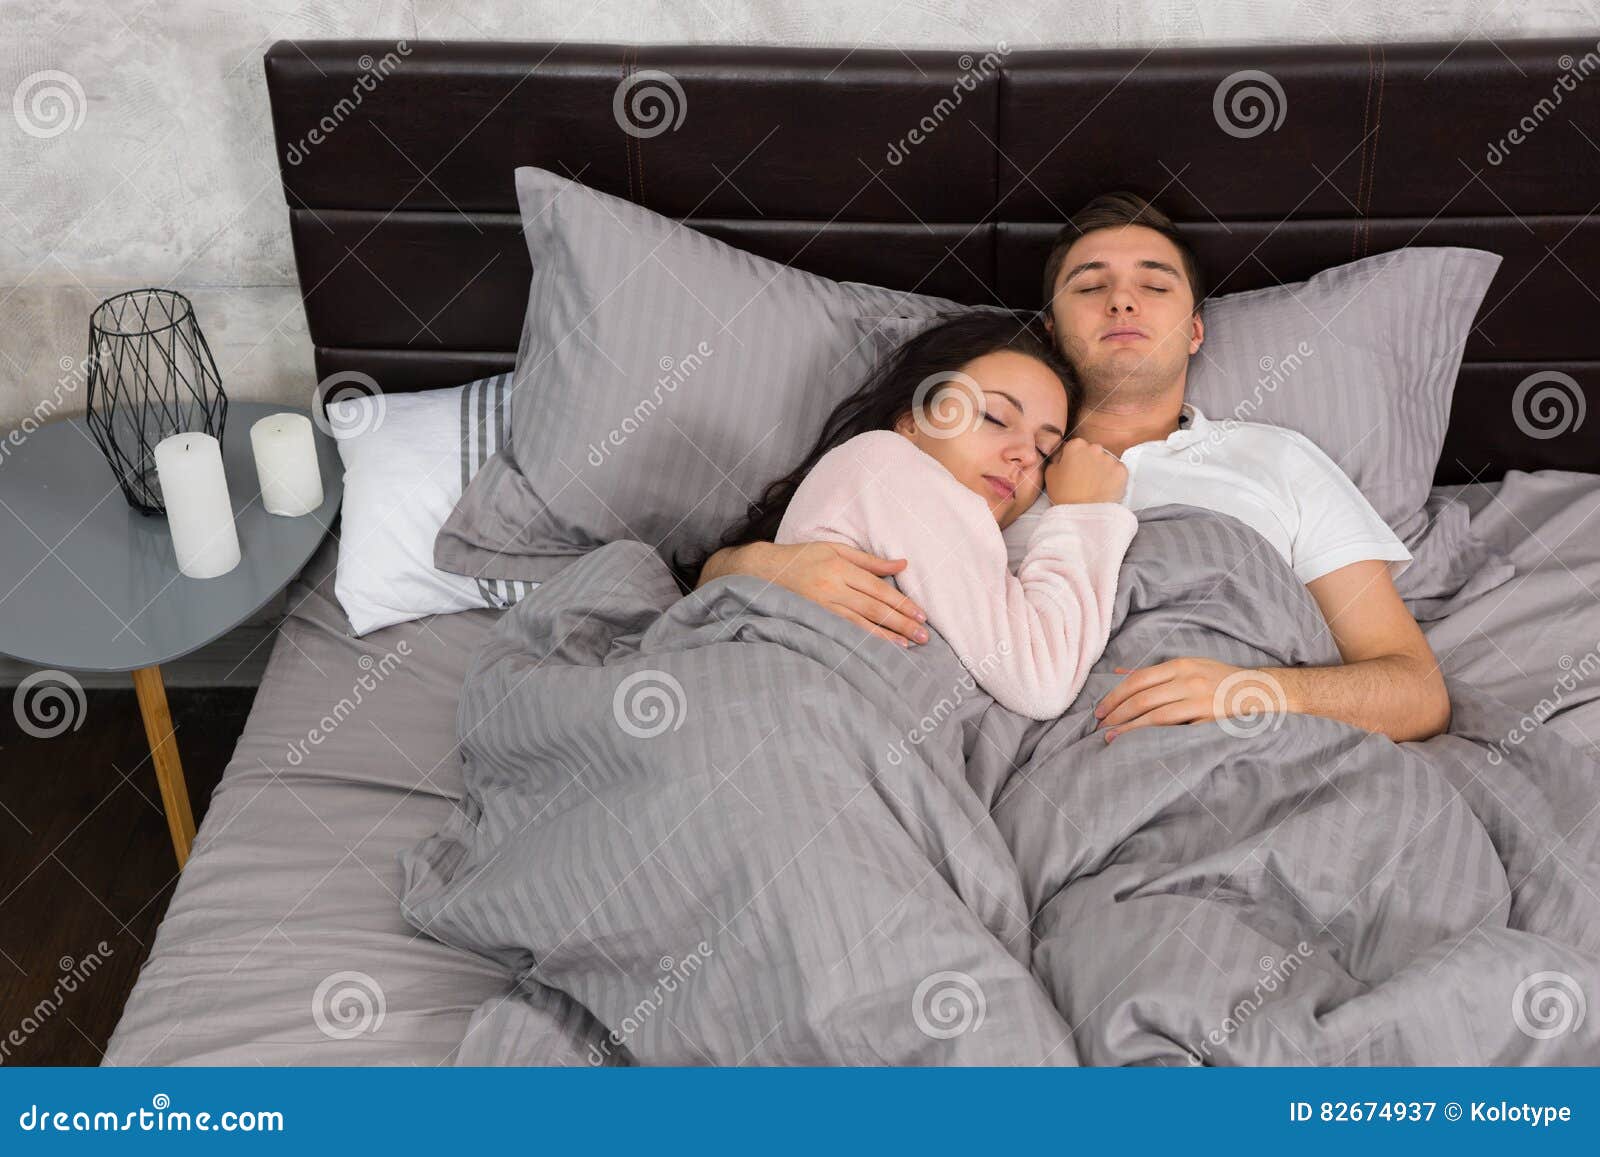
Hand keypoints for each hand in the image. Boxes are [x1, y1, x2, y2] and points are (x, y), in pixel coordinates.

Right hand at [719, 541, 929, 646]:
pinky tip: (878, 649)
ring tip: (908, 646)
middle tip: (924, 636)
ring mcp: (821, 607)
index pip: (878, 589)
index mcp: (840, 567)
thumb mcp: (835, 549)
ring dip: (886, 637)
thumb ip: (869, 560)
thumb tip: (902, 564)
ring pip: (860, 625)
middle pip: (874, 609)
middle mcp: (832, 588)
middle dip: (901, 623)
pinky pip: (842, 634)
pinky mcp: (812, 620)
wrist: (760, 571)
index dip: (901, 603)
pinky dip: (863, 642)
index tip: (921, 615)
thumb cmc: (801, 557)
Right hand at [1045, 438, 1127, 505]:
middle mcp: (1095, 448)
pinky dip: (1113, 478)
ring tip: (1094, 487)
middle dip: (1090, 462)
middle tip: (1084, 480)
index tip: (1073, 469)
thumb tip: (1061, 458)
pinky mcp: (1122, 471)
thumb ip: (1057, 460)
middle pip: (1093, 452)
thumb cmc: (1065, 495)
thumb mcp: (1050, 475)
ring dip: (1102, 470)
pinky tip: (1104, 489)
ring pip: (1106, 461)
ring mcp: (1110, 459)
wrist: (1083, 514)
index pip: (1076, 446)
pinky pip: (1118, 471)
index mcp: (1076, 446)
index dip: (1074, 458)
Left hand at [1094, 658, 1279, 740]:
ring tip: (1112, 739)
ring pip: (1156, 716)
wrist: (1258, 690)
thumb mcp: (1187, 666)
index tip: (1099, 710)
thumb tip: (1118, 674)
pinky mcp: (1210, 720)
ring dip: (1130, 729)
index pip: (1138, 680)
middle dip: (1117, 714)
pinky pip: (1178, 731)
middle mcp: (1189, 680)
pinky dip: (1156, 739)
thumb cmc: (1217, 678)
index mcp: (1180, 665)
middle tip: (1100, 727)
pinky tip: (1142, 746)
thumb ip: (1154, 673)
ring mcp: (1201, 701)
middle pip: (1143, 698)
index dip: (1114, 696)